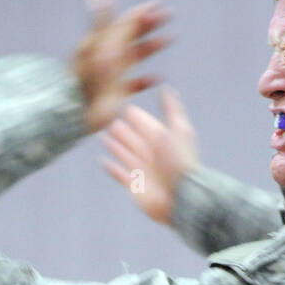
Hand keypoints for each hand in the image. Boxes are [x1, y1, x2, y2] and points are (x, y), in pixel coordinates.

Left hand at [70, 0, 171, 132]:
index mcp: (101, 44)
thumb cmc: (87, 79)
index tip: (158, 4)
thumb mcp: (99, 49)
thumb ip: (107, 25)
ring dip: (152, 46)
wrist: (78, 111)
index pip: (123, 23)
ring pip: (135, 57)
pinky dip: (145, 81)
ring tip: (169, 38)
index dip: (140, 12)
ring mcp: (111, 76)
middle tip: (170, 15)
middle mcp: (107, 57)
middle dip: (151, 24)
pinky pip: (133, 86)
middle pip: (131, 36)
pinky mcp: (115, 95)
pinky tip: (156, 78)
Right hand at [100, 86, 198, 225]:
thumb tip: (167, 88)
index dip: (136, 117)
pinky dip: (111, 168)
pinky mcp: (135, 186)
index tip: (124, 107)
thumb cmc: (181, 163)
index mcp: (161, 140)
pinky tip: (102, 161)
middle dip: (123, 131)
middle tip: (109, 122)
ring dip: (115, 146)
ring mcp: (142, 170)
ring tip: (103, 137)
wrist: (182, 197)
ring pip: (125, 155)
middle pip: (134, 139)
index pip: (145, 125)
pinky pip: (120, 175)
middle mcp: (151, 154)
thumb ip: (171, 109)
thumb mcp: (178, 130)